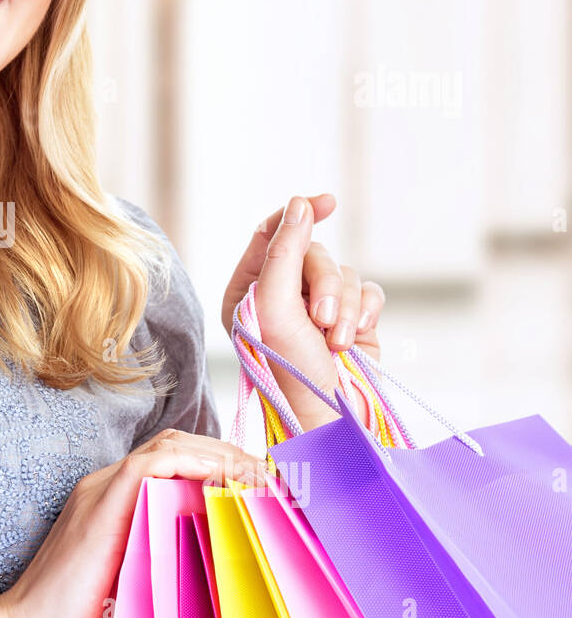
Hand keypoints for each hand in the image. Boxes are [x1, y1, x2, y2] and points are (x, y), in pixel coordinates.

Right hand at [0, 430, 276, 617]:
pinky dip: (193, 464)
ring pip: (168, 446)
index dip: (216, 462)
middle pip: (175, 443)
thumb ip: (162, 550)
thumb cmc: (76, 617)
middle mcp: (105, 483)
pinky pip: (151, 466)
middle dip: (227, 452)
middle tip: (269, 476)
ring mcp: (100, 490)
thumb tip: (214, 549)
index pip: (172, 459)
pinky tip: (224, 480)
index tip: (257, 484)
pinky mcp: (100, 506)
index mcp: (112, 497)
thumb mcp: (132, 574)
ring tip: (257, 477)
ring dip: (218, 455)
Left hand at [220, 193, 385, 431]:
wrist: (332, 416)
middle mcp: (280, 296)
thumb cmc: (291, 368)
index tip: (326, 202)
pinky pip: (369, 290)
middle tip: (321, 320)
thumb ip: (284, 251)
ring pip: (344, 272)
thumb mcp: (276, 305)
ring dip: (346, 306)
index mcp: (248, 290)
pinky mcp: (353, 319)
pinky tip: (356, 341)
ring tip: (336, 342)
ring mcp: (318, 308)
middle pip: (313, 253)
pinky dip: (366, 312)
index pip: (269, 235)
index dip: (297, 215)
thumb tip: (301, 203)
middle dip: (325, 283)